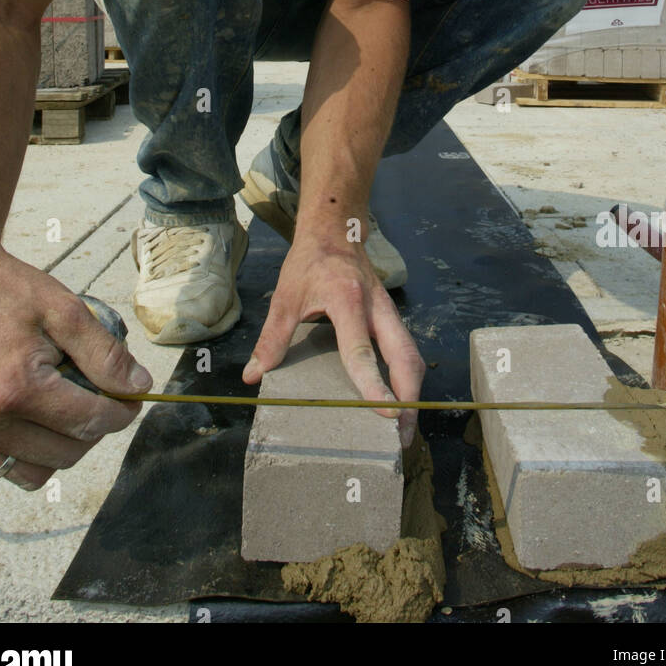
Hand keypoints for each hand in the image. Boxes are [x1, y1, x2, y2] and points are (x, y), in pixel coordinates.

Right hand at [0, 240, 152, 489]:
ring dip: (61, 448)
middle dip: (94, 429)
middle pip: (65, 454)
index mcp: (15, 388)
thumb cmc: (6, 289)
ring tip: (69, 410)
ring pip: (35, 473)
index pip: (88, 422)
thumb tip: (139, 386)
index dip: (122, 412)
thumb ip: (104, 354)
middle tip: (101, 397)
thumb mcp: (64, 310)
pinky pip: (1, 469)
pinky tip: (37, 421)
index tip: (133, 398)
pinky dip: (27, 455)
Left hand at [241, 229, 424, 446]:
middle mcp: (377, 308)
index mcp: (348, 301)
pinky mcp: (392, 317)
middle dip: (408, 399)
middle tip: (400, 436)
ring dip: (412, 392)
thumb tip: (253, 375)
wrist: (335, 230)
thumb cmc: (309, 262)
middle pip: (405, 358)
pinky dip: (407, 378)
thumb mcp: (285, 297)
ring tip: (403, 428)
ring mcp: (389, 312)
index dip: (373, 384)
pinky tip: (400, 400)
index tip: (385, 413)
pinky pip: (407, 351)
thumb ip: (272, 338)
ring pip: (412, 356)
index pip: (361, 351)